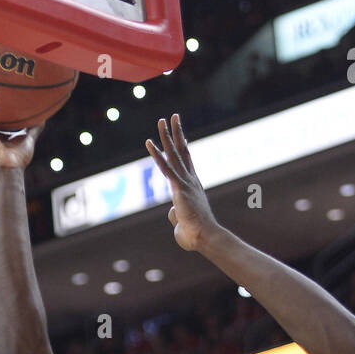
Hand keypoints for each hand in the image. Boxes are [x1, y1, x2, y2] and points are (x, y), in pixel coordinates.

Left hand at [145, 113, 217, 251]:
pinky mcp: (178, 188)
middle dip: (177, 132)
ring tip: (162, 120)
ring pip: (174, 154)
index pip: (187, 163)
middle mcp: (191, 180)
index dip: (184, 147)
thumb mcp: (184, 223)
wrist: (205, 237)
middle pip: (182, 151)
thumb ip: (177, 215)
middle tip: (174, 117)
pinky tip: (149, 142)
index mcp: (193, 187)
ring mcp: (185, 182)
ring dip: (167, 136)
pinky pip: (165, 168)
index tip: (181, 135)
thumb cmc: (196, 236)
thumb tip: (173, 212)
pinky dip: (157, 155)